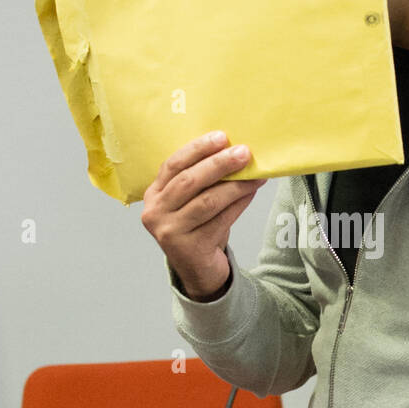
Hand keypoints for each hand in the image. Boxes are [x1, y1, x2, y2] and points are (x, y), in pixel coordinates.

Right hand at [141, 132, 265, 298]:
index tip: (222, 137)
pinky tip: (252, 192)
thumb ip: (202, 179)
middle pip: (189, 181)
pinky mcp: (189, 248)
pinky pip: (221, 220)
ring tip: (255, 175)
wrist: (199, 270)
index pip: (173, 165)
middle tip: (244, 153)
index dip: (197, 149)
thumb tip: (235, 150)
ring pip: (207, 201)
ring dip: (235, 185)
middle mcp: (155, 213)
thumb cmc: (199, 227)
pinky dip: (239, 203)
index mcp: (153, 195)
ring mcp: (170, 232)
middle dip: (218, 164)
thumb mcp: (191, 201)